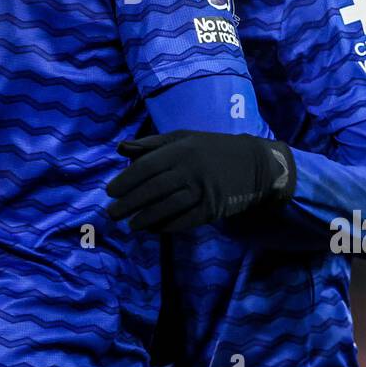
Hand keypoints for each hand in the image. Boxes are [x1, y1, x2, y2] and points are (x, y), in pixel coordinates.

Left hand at [106, 131, 294, 231]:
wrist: (255, 164)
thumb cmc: (213, 149)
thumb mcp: (184, 138)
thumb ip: (151, 144)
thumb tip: (120, 149)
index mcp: (181, 149)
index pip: (146, 166)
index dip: (126, 180)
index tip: (110, 192)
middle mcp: (191, 169)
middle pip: (154, 188)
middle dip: (130, 202)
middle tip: (112, 213)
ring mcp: (203, 190)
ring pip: (168, 206)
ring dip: (146, 218)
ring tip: (130, 225)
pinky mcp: (213, 208)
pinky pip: (186, 220)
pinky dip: (167, 226)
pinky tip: (153, 229)